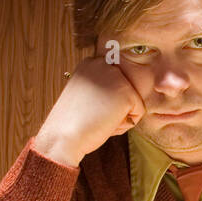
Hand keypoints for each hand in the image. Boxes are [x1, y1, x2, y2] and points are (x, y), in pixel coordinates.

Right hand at [33, 44, 145, 164]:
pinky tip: (106, 123)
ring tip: (98, 119)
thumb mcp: (84, 95)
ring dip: (119, 116)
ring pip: (133, 102)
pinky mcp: (127, 94)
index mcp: (90, 63)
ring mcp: (116, 77)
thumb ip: (101, 88)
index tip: (87, 109)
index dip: (104, 102)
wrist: (62, 137)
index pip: (115, 83)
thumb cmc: (71, 123)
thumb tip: (119, 93)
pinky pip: (138, 113)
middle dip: (114, 108)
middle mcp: (103, 64)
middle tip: (92, 115)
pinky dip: (125, 125)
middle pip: (125, 91)